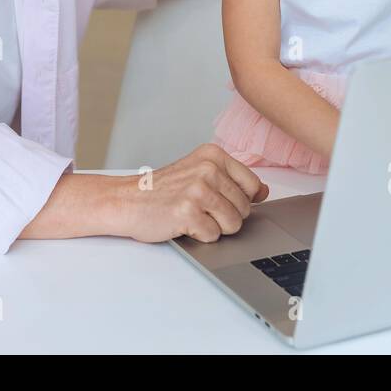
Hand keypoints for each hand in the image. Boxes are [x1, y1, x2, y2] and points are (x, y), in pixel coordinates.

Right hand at [116, 143, 269, 243]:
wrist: (125, 200)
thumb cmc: (162, 190)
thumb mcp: (198, 172)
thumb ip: (232, 179)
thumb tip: (264, 192)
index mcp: (213, 155)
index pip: (253, 186)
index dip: (240, 200)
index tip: (218, 199)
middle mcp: (208, 168)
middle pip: (245, 209)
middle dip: (225, 216)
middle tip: (198, 208)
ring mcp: (198, 190)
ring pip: (233, 225)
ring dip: (213, 227)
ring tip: (191, 215)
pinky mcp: (188, 212)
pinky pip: (213, 236)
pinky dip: (199, 236)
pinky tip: (182, 223)